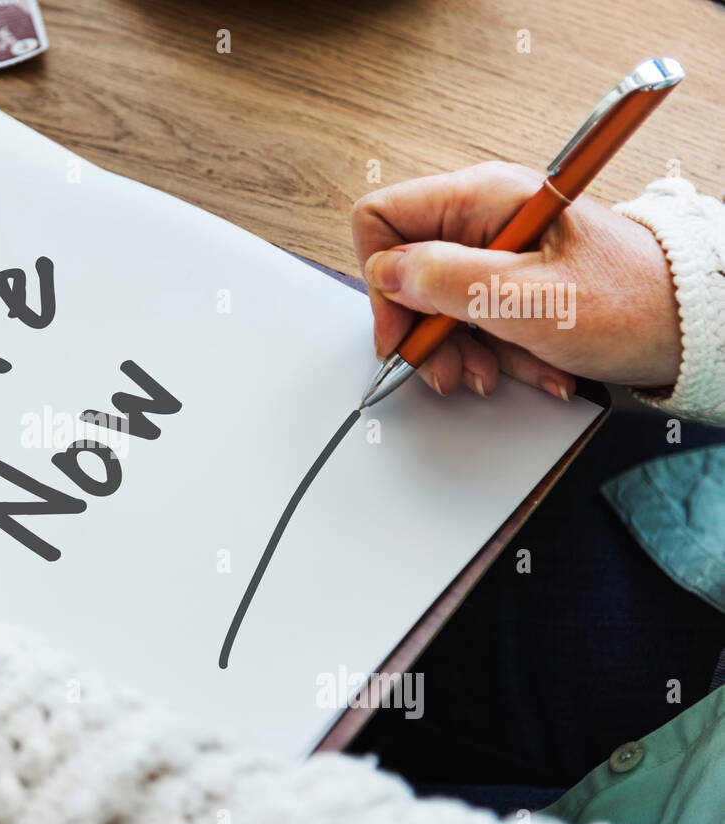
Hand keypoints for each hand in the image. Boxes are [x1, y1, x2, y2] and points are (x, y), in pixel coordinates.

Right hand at [351, 161, 682, 398]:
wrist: (694, 324)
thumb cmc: (632, 303)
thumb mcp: (530, 300)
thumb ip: (449, 282)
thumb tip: (388, 274)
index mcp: (483, 199)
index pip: (382, 219)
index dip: (382, 280)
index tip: (404, 330)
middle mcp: (483, 217)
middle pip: (408, 272)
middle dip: (426, 331)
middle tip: (452, 368)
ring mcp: (497, 250)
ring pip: (439, 305)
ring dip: (464, 351)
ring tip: (500, 373)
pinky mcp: (512, 280)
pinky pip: (475, 320)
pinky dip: (496, 352)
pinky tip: (530, 367)